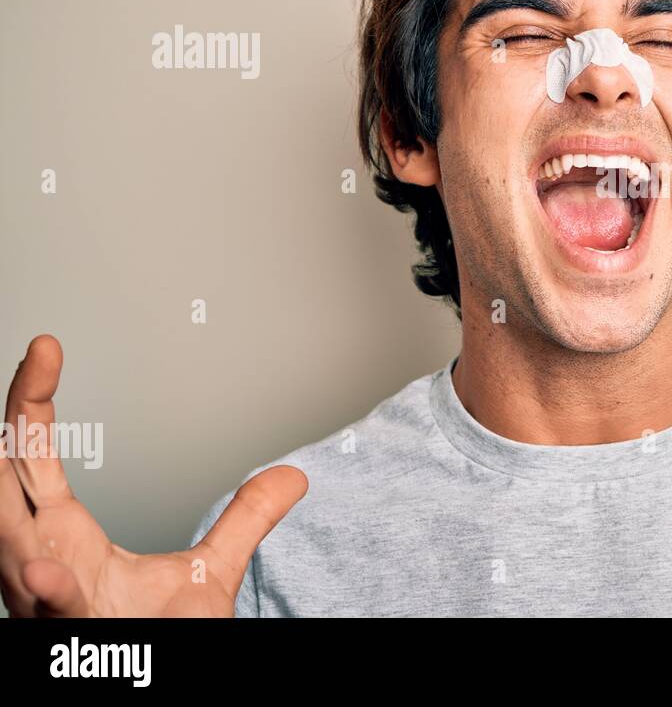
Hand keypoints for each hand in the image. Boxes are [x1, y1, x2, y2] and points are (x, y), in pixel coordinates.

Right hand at [1, 334, 307, 616]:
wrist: (158, 687)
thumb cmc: (161, 642)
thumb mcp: (211, 572)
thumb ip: (244, 519)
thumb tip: (291, 477)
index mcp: (61, 539)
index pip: (32, 458)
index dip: (33, 401)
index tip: (48, 348)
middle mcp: (39, 564)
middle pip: (6, 481)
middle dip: (13, 421)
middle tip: (33, 362)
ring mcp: (45, 603)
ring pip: (6, 542)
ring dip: (7, 500)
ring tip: (17, 432)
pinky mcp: (66, 641)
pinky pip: (49, 617)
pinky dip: (48, 596)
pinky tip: (48, 573)